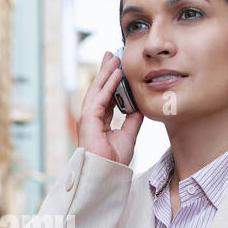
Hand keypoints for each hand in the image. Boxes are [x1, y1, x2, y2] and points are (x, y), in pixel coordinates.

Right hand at [77, 51, 144, 165]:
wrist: (107, 172)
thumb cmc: (114, 159)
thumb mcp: (128, 134)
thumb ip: (132, 119)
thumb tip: (139, 106)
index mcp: (98, 121)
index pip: (105, 96)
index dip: (111, 81)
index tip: (117, 68)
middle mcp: (91, 117)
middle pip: (98, 89)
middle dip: (104, 71)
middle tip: (111, 55)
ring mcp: (87, 117)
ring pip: (97, 89)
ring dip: (106, 72)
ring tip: (114, 57)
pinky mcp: (88, 118)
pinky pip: (100, 97)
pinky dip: (108, 84)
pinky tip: (116, 73)